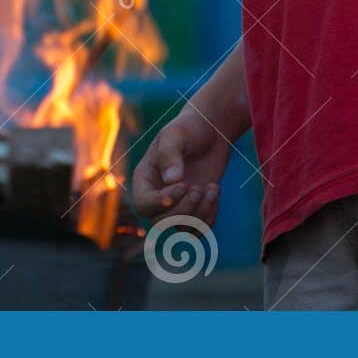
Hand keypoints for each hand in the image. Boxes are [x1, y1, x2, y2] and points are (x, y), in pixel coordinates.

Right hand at [132, 107, 233, 226]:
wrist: (211, 131)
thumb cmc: (188, 128)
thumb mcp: (175, 135)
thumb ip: (170, 154)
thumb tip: (171, 180)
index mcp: (145, 179)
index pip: (143, 204)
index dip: (161, 202)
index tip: (183, 185)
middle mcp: (157, 195)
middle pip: (161, 222)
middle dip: (183, 209)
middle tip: (198, 187)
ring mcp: (177, 204)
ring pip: (181, 228)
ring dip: (200, 213)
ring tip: (212, 188)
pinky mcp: (195, 208)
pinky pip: (198, 229)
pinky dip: (210, 217)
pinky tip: (215, 191)